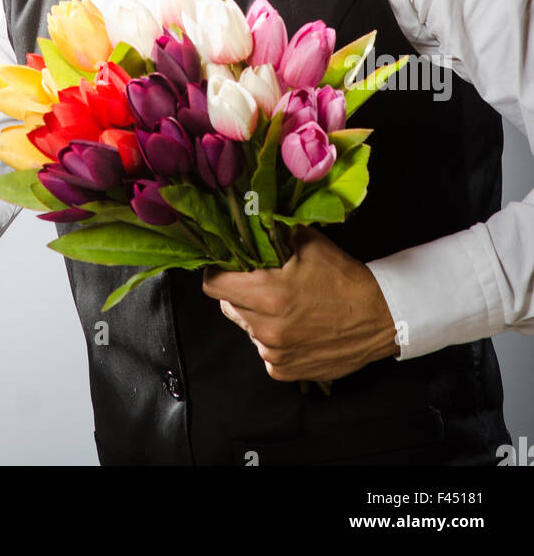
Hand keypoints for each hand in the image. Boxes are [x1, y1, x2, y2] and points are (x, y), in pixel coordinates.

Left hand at [202, 225, 400, 382]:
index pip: (214, 285)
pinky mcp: (285, 370)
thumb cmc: (344, 278)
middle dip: (238, 292)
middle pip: (229, 305)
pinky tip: (294, 327)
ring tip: (285, 305)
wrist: (380, 317)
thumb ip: (274, 234)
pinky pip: (265, 350)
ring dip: (257, 316)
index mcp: (268, 294)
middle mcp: (266, 328)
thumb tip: (250, 223)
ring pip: (248, 328)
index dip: (216, 271)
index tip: (225, 265)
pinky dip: (273, 339)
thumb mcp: (309, 243)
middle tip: (260, 282)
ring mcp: (275, 352)